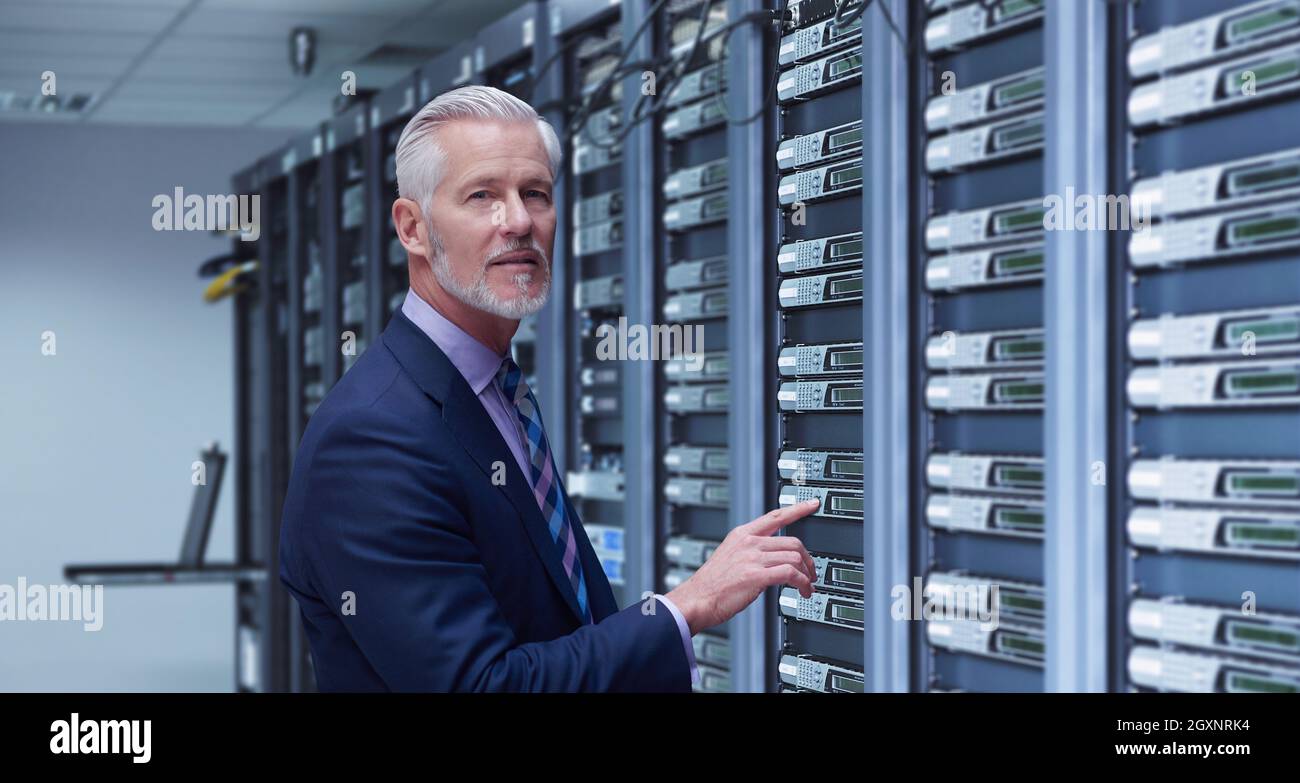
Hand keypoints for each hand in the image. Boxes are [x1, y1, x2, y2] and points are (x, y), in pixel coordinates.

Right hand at [665, 498, 820, 635]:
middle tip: (810, 572)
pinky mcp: (755, 576)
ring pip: (794, 558)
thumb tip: (772, 556)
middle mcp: (748, 542)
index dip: (798, 508)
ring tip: (807, 585)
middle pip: (792, 541)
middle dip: (807, 559)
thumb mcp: (729, 555)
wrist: (696, 599)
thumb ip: (749, 550)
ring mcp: (751, 558)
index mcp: (742, 534)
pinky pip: (790, 574)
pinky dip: (802, 583)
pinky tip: (802, 590)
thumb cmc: (711, 584)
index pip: (775, 516)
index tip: (812, 503)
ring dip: (807, 574)